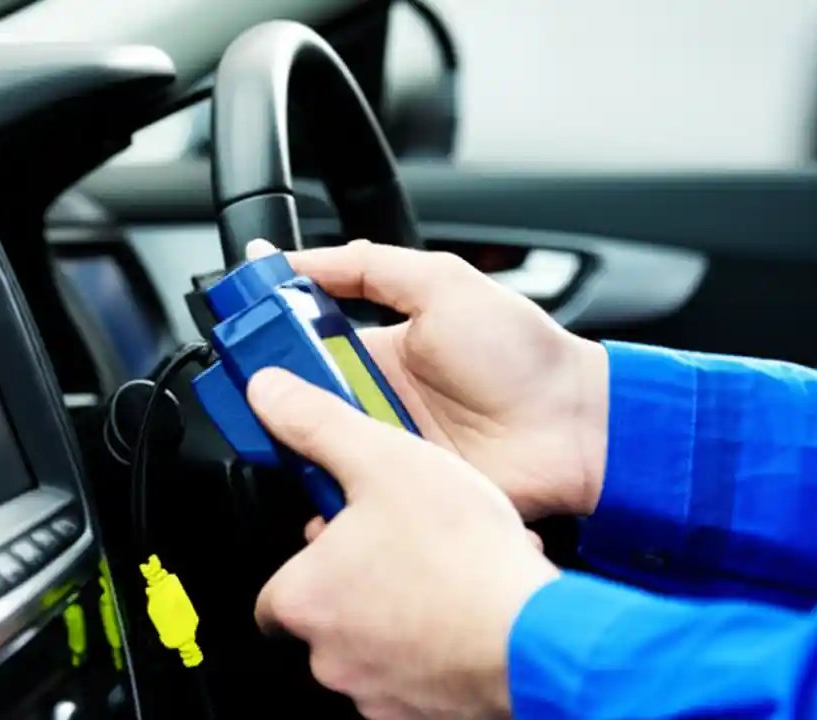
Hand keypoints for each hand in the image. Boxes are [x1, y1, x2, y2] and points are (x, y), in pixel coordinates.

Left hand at [247, 368, 558, 719]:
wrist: (531, 635)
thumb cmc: (460, 556)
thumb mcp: (383, 459)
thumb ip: (317, 425)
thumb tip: (268, 394)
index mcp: (303, 597)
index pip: (274, 594)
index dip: (309, 561)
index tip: (339, 538)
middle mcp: (328, 656)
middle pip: (326, 619)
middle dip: (359, 587)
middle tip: (402, 547)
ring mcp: (376, 693)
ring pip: (374, 650)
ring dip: (400, 618)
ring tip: (444, 578)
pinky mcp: (423, 715)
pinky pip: (419, 678)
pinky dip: (436, 652)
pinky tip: (468, 615)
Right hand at [249, 239, 609, 519]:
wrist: (577, 426)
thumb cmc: (522, 353)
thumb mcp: (443, 283)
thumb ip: (369, 266)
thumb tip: (298, 259)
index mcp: (380, 351)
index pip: (305, 347)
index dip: (269, 343)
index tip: (239, 339)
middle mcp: (377, 402)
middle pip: (303, 402)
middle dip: (270, 403)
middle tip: (249, 399)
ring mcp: (390, 449)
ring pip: (322, 450)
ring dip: (297, 449)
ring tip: (277, 442)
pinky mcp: (405, 492)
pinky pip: (355, 497)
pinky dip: (329, 500)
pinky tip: (313, 492)